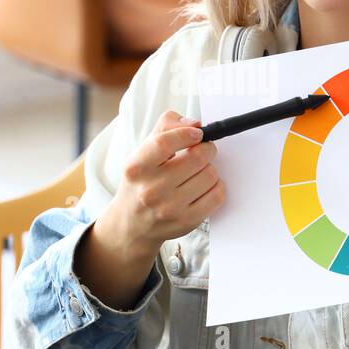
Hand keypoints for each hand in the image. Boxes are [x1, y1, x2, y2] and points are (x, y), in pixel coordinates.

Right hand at [107, 110, 225, 251]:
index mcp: (136, 168)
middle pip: (197, 158)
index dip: (186, 133)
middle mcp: (150, 190)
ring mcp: (169, 208)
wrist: (131, 225)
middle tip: (202, 150)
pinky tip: (205, 186)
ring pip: (210, 175)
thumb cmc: (141, 183)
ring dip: (210, 169)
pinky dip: (217, 186)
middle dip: (206, 149)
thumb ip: (166, 128)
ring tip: (198, 172)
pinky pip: (217, 195)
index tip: (197, 133)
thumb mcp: (142, 152)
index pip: (164, 143)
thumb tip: (195, 124)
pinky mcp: (186, 221)